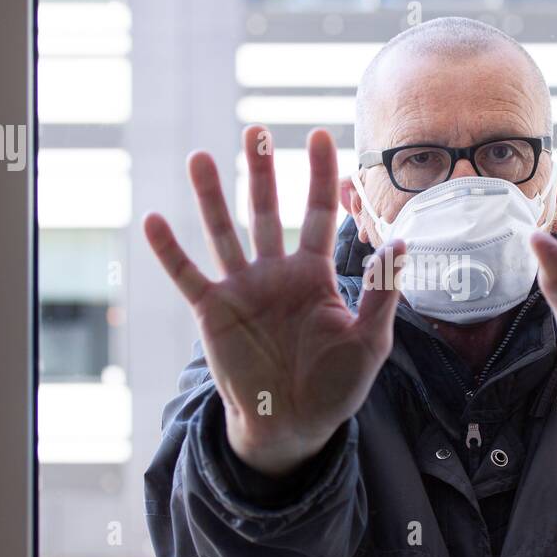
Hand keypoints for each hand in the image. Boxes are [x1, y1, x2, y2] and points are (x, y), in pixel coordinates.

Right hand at [144, 126, 404, 476]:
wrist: (292, 426)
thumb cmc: (335, 385)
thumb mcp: (369, 341)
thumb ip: (382, 292)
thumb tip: (401, 242)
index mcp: (315, 275)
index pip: (320, 214)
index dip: (320, 176)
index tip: (320, 136)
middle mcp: (276, 273)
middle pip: (268, 212)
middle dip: (261, 171)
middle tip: (257, 129)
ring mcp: (242, 289)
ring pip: (224, 233)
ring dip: (212, 197)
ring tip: (202, 158)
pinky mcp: (213, 313)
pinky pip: (188, 276)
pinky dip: (170, 251)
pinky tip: (155, 220)